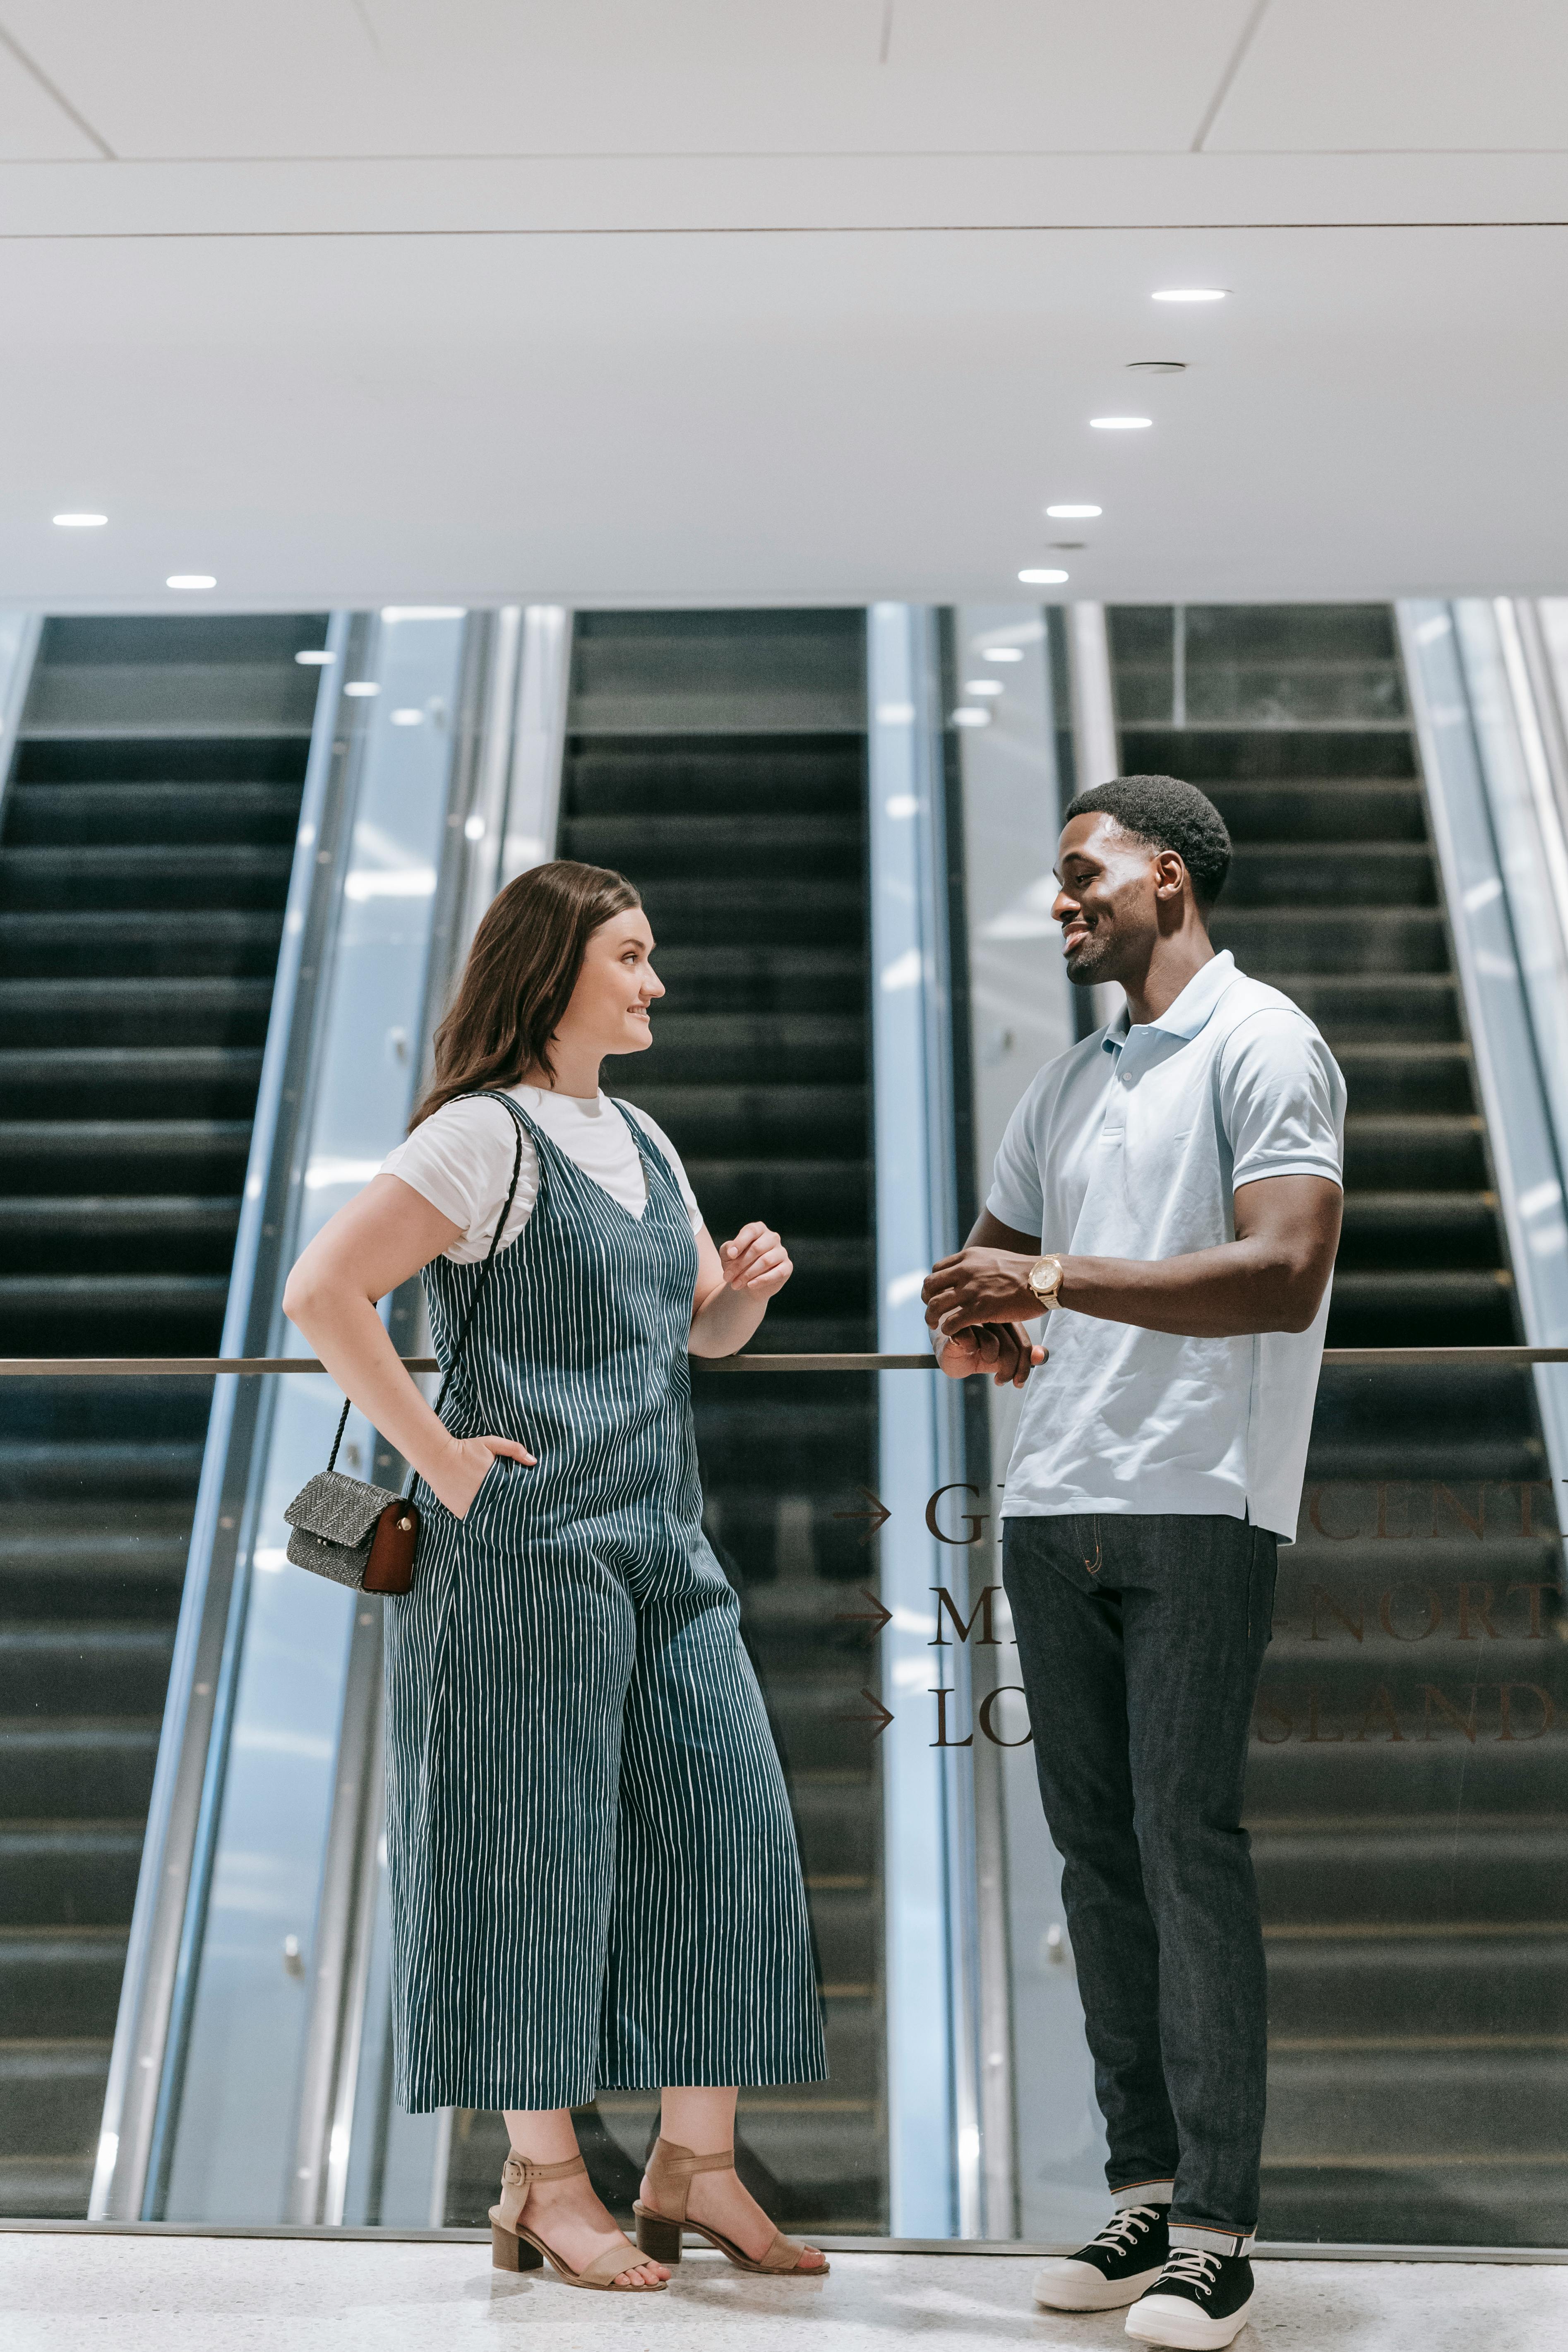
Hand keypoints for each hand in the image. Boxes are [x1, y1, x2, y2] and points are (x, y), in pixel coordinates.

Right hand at [429, 1431, 534, 1518]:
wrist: (438, 1456)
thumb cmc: (467, 1449)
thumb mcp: (492, 1443)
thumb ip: (514, 1450)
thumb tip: (534, 1462)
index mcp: (497, 1483)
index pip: (514, 1497)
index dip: (520, 1500)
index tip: (525, 1503)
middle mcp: (485, 1498)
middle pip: (503, 1509)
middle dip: (509, 1510)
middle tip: (517, 1515)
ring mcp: (472, 1508)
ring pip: (490, 1517)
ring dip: (495, 1516)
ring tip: (503, 1520)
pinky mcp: (461, 1513)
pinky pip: (476, 1519)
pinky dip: (480, 1518)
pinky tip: (485, 1517)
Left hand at [720, 1222, 792, 1299]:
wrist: (746, 1284)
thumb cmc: (736, 1264)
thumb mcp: (727, 1255)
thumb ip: (727, 1249)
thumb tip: (732, 1251)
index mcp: (758, 1229)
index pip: (751, 1230)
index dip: (740, 1242)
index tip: (730, 1256)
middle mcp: (772, 1237)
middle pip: (757, 1248)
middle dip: (739, 1264)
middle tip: (727, 1277)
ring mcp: (781, 1252)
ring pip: (766, 1261)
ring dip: (748, 1274)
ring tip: (735, 1284)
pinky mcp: (787, 1266)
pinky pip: (778, 1273)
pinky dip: (762, 1280)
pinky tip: (750, 1285)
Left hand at [923, 1246, 1044, 1334]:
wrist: (1045, 1278)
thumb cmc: (1027, 1272)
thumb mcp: (996, 1258)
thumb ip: (980, 1264)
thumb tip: (973, 1271)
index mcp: (970, 1258)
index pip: (937, 1269)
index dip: (933, 1285)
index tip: (937, 1295)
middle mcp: (966, 1271)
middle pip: (930, 1285)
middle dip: (927, 1300)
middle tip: (932, 1312)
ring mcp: (972, 1290)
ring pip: (936, 1305)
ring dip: (931, 1317)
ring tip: (934, 1325)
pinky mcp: (980, 1309)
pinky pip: (952, 1322)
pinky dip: (947, 1329)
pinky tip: (952, 1333)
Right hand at [937, 1323, 1045, 1387]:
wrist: (948, 1351)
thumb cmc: (977, 1352)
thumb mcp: (1002, 1357)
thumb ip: (1023, 1356)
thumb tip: (1042, 1357)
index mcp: (1007, 1323)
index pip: (1023, 1345)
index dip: (1024, 1367)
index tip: (1018, 1383)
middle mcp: (994, 1319)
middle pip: (1012, 1347)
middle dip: (1009, 1370)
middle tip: (1001, 1380)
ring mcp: (976, 1320)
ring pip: (995, 1344)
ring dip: (991, 1361)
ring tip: (984, 1361)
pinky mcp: (957, 1325)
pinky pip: (973, 1341)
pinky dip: (973, 1351)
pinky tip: (968, 1351)